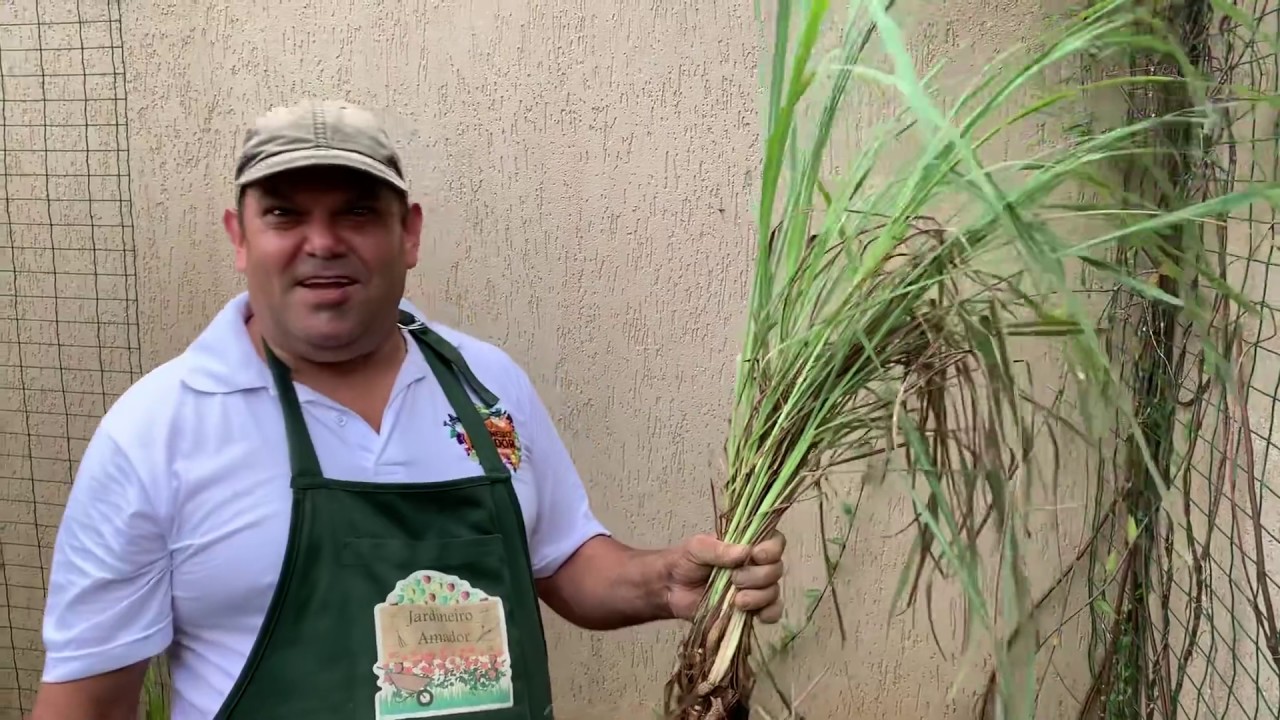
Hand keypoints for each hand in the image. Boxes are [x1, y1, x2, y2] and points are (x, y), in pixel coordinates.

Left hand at [664, 530, 785, 623]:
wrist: (672, 589)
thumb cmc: (686, 561)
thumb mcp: (698, 547)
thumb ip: (719, 549)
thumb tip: (745, 553)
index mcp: (747, 544)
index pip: (775, 542)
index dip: (772, 549)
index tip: (756, 556)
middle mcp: (756, 565)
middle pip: (776, 569)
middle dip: (757, 576)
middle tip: (734, 579)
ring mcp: (755, 588)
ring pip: (774, 591)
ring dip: (758, 597)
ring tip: (736, 601)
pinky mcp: (752, 609)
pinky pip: (773, 612)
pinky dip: (768, 613)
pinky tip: (751, 613)